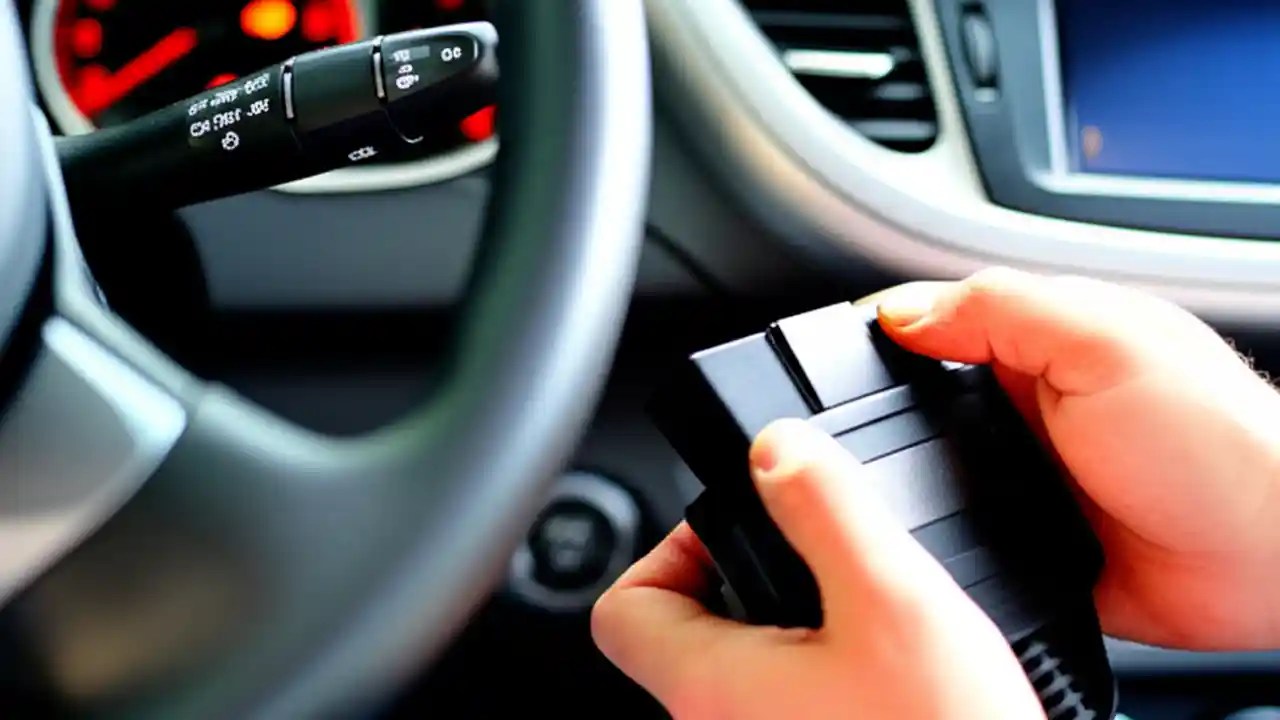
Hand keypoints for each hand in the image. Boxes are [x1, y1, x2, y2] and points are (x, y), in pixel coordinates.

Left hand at [592, 420, 1045, 719]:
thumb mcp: (896, 604)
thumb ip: (826, 511)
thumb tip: (774, 446)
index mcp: (711, 688)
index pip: (622, 609)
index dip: (667, 551)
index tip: (737, 529)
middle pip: (688, 633)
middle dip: (748, 580)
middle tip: (820, 562)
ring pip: (746, 670)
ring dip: (793, 626)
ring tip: (863, 610)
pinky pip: (790, 702)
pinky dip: (824, 669)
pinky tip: (887, 663)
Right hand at [876, 267, 1279, 649]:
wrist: (1272, 562)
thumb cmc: (1220, 442)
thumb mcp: (1104, 343)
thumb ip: (1000, 311)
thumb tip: (899, 309)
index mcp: (1041, 341)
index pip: (935, 324)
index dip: (884, 338)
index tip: (834, 363)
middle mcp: (1028, 407)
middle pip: (915, 403)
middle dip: (880, 421)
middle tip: (854, 439)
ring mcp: (1025, 478)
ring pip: (925, 474)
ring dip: (907, 486)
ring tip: (886, 493)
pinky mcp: (1027, 545)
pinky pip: (958, 540)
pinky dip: (939, 541)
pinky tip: (933, 542)